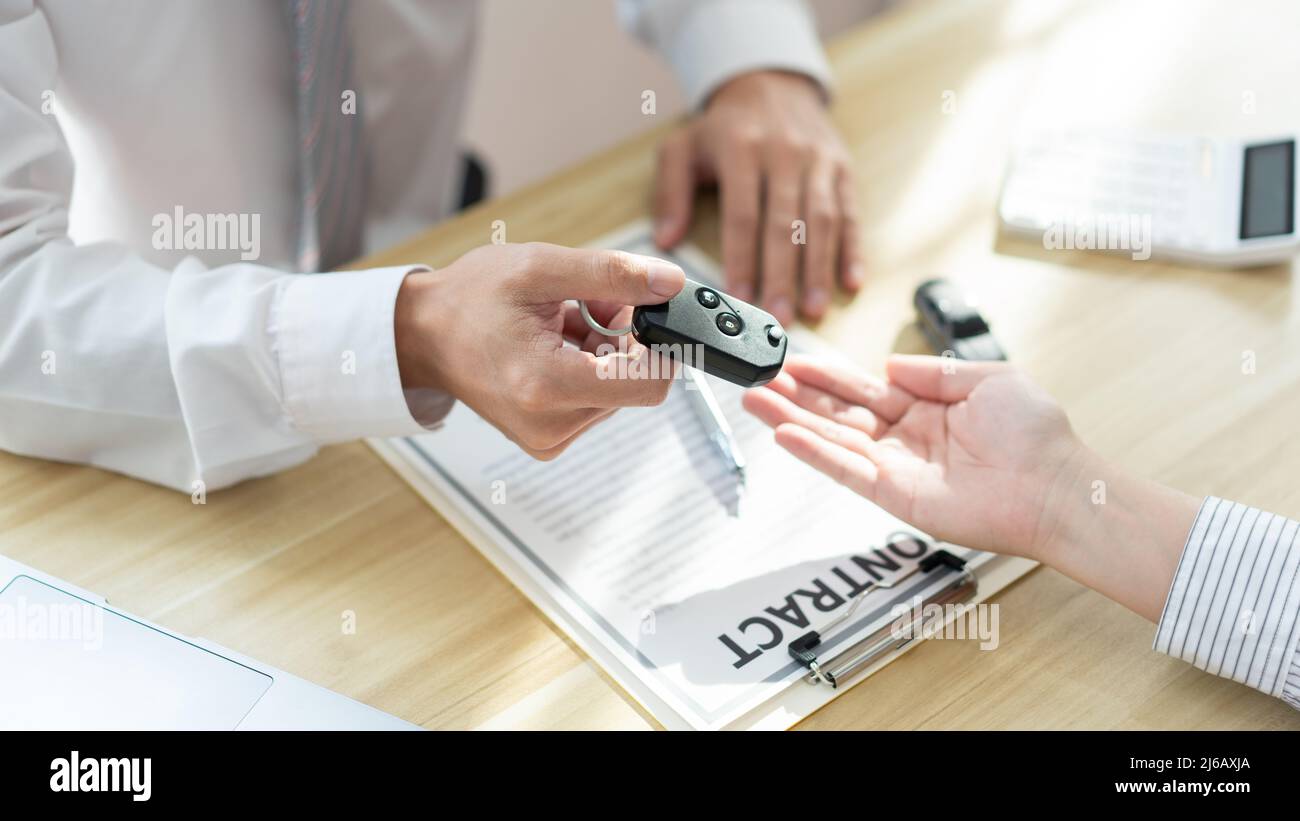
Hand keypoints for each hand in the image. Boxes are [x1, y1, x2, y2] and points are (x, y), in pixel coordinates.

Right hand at [395, 242, 683, 459]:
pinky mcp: (546, 440)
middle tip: (586, 304)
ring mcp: (548, 438)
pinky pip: (594, 402)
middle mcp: (550, 425)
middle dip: (624, 338)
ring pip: (617, 391)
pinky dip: (587, 369)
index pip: (650, 383)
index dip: (660, 345)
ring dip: (605, 351)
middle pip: (634, 384)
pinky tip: (554, 346)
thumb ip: (612, 274)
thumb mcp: (540, 268)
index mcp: (548, 386)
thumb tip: (670, 283)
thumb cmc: (470, 299)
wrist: (421, 335)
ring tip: (561, 322)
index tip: (643, 311)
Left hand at [653, 71, 862, 324]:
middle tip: (778, 317)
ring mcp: (818, 160)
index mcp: (741, 149)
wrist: (770, 83)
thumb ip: (669, 192)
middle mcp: (785, 153)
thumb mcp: (682, 147)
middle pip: (785, 224)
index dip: (742, 257)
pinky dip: (853, 250)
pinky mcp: (842, 168)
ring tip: (812, 310)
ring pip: (822, 221)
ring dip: (818, 270)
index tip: (740, 295)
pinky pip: (850, 213)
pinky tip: (851, 281)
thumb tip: (665, 239)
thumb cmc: (723, 127)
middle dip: (782, 275)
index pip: (743, 213)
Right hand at [743, 354, 1084, 559]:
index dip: (824, 375)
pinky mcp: (896, 495)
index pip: (861, 389)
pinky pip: (847, 471)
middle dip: (794, 396)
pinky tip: (786, 435)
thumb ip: (933, 370)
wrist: (1057, 485)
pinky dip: (815, 453)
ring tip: (754, 400)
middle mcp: (905, 439)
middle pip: (836, 414)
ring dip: (790, 420)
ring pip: (832, 440)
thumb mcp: (987, 377)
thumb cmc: (1036, 435)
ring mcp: (897, 468)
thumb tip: (890, 364)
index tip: (791, 359)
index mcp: (925, 409)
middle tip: (756, 379)